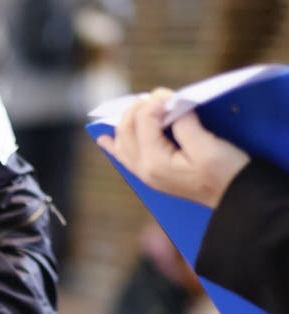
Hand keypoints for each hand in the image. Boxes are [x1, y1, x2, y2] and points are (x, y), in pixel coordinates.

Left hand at [97, 89, 249, 207]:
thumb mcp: (206, 144)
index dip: (155, 101)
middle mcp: (144, 169)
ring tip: (132, 108)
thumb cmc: (223, 172)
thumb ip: (184, 123)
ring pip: (122, 144)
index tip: (171, 93)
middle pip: (126, 131)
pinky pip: (125, 157)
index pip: (143, 121)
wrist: (233, 197)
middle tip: (155, 97)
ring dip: (125, 123)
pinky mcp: (152, 175)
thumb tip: (169, 106)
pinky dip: (114, 145)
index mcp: (154, 162)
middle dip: (137, 109)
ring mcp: (146, 174)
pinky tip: (104, 139)